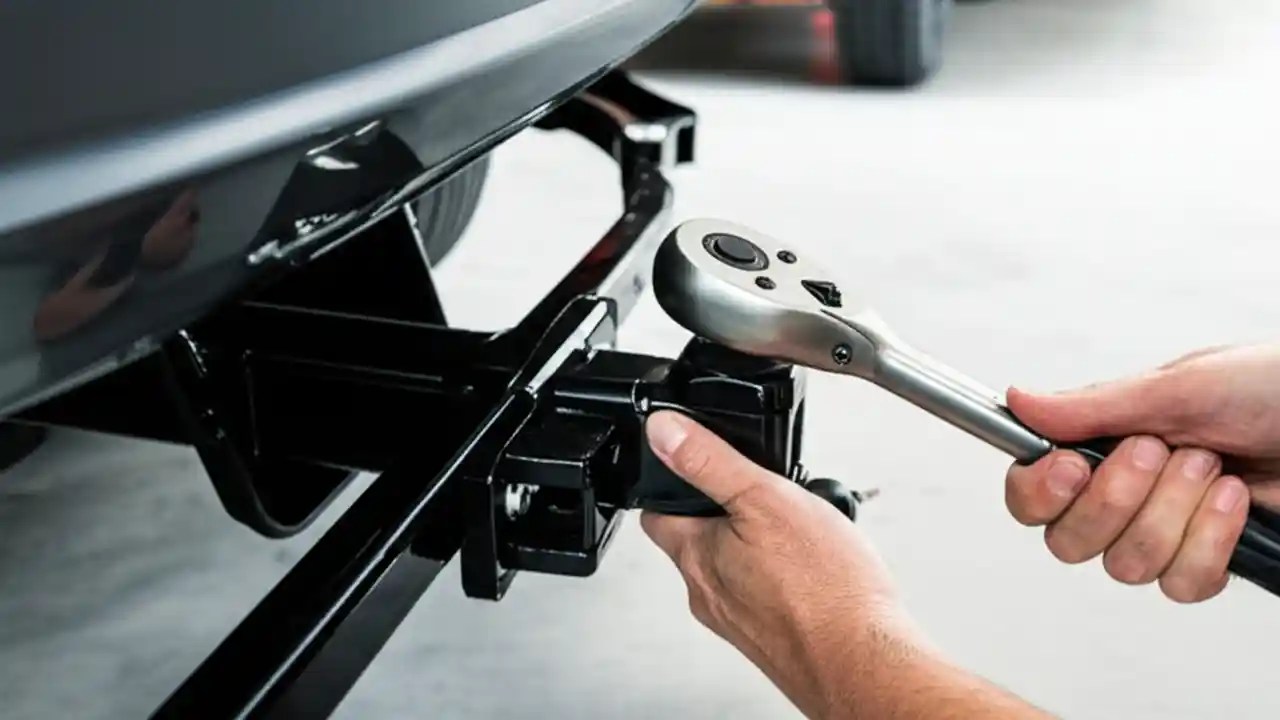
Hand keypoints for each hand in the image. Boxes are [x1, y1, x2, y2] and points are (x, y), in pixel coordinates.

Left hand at [641, 411, 1048, 719]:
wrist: (866, 664)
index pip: (658, 512)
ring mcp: (738, 620)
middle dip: (726, 511)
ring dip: (758, 542)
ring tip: (799, 531)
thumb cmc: (826, 592)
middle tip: (763, 496)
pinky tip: (815, 569)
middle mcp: (708, 594)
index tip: (696, 467)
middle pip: (698, 538)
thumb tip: (662, 431)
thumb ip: (710, 462)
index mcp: (696, 557)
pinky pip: (764, 592)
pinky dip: (783, 574)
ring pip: (734, 566)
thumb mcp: (766, 499)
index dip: (673, 482)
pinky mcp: (769, 637)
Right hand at [1005, 343, 1279, 602]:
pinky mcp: (1207, 559)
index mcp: (1101, 446)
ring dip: (1174, 514)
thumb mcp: (1180, 386)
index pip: (1031, 494)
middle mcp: (1123, 494)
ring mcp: (1163, 530)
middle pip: (1068, 542)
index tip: (1071, 469)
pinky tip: (1234, 503)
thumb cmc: (1270, 387)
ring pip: (1126, 566)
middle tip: (1158, 453)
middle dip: (1116, 501)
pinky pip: (1182, 585)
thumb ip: (1095, 406)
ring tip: (1213, 468)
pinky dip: (1211, 542)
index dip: (1039, 493)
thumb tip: (1019, 403)